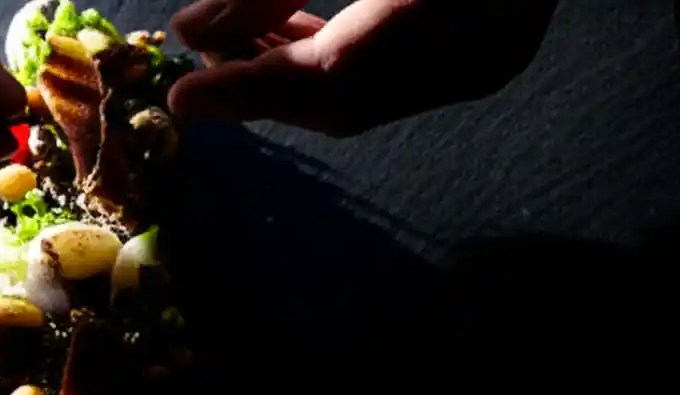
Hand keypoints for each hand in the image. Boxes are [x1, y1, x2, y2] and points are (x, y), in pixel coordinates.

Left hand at [168, 0, 557, 135]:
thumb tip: (194, 31)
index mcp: (455, 1)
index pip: (333, 73)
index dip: (248, 88)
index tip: (181, 97)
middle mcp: (489, 42)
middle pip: (345, 100)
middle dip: (260, 86)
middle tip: (200, 63)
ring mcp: (498, 52)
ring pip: (369, 99)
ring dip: (289, 79)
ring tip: (232, 44)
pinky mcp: (496, 50)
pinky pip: (396, 85)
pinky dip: (334, 69)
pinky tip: (291, 38)